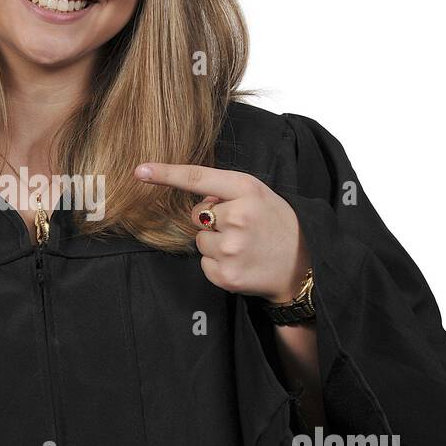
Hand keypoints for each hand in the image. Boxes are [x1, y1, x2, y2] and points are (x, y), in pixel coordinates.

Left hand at [134, 162, 310, 302]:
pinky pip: (203, 264)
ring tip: (244, 247)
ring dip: (215, 244)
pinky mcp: (226, 275)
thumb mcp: (259, 195)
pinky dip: (218, 265)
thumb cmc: (277, 225)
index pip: (198, 178)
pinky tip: (241, 262)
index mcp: (246, 190)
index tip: (140, 170)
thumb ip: (226, 191)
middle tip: (241, 228)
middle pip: (196, 215)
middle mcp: (238, 216)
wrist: (305, 265)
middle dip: (211, 221)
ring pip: (199, 241)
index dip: (166, 173)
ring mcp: (231, 248)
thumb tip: (198, 201)